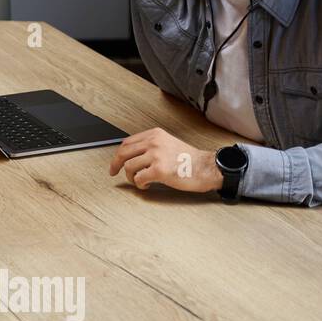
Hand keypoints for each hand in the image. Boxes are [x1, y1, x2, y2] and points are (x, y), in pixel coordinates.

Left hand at [108, 128, 223, 193]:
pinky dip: (140, 184)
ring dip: (131, 177)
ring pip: (129, 167)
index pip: (127, 142)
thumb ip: (152, 146)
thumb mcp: (169, 143)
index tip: (116, 162)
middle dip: (115, 164)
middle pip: (123, 153)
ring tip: (139, 181)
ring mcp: (156, 155)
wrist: (206, 168)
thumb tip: (133, 156)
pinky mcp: (159, 170)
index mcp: (155, 135)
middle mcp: (154, 142)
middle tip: (114, 172)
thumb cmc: (190, 160)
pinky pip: (139, 178)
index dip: (118, 154)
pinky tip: (146, 185)